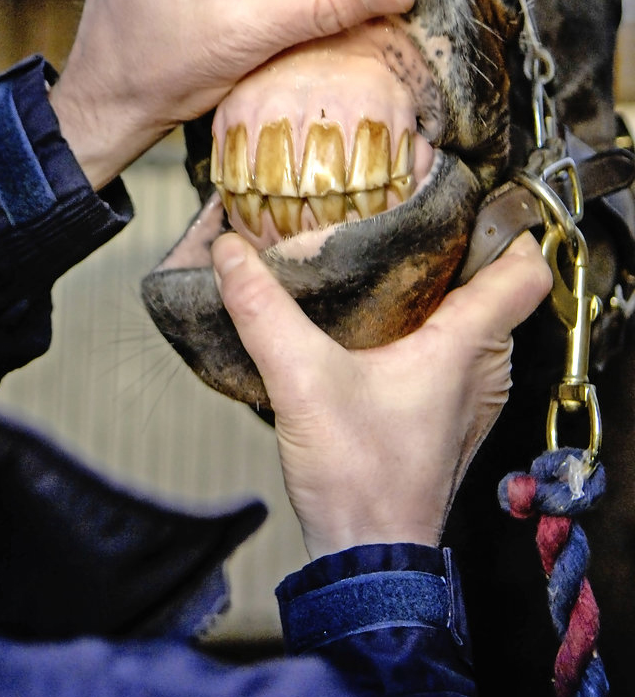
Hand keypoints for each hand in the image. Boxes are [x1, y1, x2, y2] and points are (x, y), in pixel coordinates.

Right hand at [212, 231, 551, 559]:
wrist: (367, 554)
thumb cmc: (359, 477)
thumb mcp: (301, 379)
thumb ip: (263, 311)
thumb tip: (232, 254)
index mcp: (467, 347)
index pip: (524, 271)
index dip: (505, 227)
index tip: (462, 202)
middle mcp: (481, 370)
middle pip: (495, 286)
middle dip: (457, 248)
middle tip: (403, 218)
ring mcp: (468, 396)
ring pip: (474, 321)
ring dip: (440, 289)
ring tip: (386, 260)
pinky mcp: (445, 416)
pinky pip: (454, 353)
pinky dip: (427, 326)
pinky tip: (377, 323)